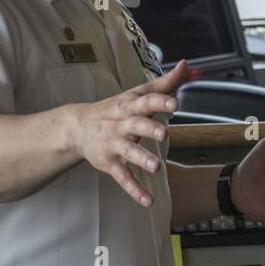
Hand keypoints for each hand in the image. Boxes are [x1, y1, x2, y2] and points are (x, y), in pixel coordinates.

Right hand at [64, 60, 194, 206]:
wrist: (77, 127)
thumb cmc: (116, 108)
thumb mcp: (138, 93)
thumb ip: (165, 82)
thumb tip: (188, 65)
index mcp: (129, 106)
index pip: (145, 101)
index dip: (159, 101)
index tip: (174, 102)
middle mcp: (121, 124)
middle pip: (136, 125)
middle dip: (149, 129)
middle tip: (164, 134)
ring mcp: (114, 144)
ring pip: (128, 152)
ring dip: (141, 159)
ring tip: (156, 167)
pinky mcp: (109, 163)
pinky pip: (123, 177)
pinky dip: (134, 189)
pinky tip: (147, 200)